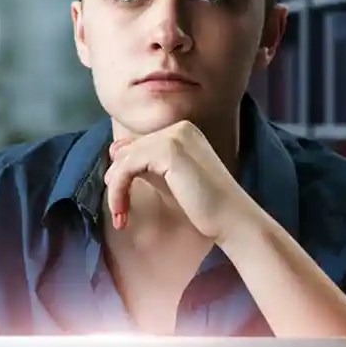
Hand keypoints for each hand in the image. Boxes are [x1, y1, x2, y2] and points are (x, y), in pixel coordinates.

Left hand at [104, 120, 258, 242]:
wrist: (230, 218)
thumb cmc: (204, 205)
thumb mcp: (168, 180)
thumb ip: (146, 165)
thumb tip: (115, 151)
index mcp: (182, 132)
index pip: (138, 147)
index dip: (123, 173)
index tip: (120, 202)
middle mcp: (179, 128)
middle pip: (129, 151)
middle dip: (118, 182)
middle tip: (118, 212)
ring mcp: (175, 136)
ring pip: (125, 159)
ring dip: (116, 190)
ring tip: (119, 215)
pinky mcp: (169, 150)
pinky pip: (128, 166)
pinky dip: (119, 190)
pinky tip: (122, 211)